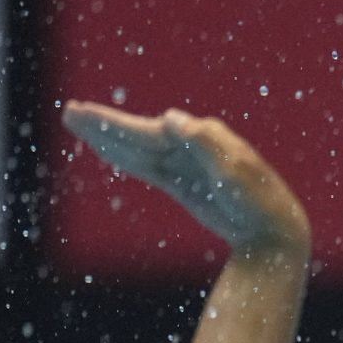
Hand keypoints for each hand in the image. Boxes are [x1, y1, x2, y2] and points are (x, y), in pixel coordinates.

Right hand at [60, 101, 310, 255]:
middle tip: (69, 111)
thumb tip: (170, 118)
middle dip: (105, 125)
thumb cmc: (258, 201)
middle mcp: (191, 145)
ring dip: (107, 138)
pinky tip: (106, 150)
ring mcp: (184, 164)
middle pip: (138, 134)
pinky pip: (146, 166)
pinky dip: (125, 158)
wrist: (273, 231)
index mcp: (202, 137)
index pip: (150, 130)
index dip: (118, 124)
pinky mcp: (182, 183)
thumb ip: (203, 145)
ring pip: (138, 148)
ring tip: (75, 122)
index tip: (87, 117)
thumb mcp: (234, 173)